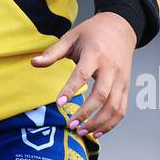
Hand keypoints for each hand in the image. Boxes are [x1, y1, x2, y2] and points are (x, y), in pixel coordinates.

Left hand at [30, 11, 136, 139]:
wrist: (120, 27)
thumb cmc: (92, 33)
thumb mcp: (71, 37)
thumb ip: (53, 52)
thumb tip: (33, 63)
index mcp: (95, 54)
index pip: (83, 74)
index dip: (71, 89)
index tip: (59, 103)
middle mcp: (110, 68)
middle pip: (101, 95)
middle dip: (86, 113)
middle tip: (70, 124)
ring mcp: (121, 79)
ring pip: (114, 107)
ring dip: (99, 123)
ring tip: (81, 132)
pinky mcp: (126, 87)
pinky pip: (122, 109)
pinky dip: (111, 124)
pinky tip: (97, 132)